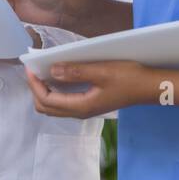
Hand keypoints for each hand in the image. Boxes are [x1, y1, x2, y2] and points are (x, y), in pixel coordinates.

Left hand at [23, 60, 153, 118]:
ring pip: (54, 107)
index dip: (35, 85)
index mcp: (81, 106)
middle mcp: (80, 112)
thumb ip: (76, 72)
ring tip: (43, 72)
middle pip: (47, 107)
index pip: (47, 100)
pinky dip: (55, 92)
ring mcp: (85, 110)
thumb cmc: (128, 78)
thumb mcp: (102, 71)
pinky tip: (58, 77)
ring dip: (45, 92)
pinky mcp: (89, 104)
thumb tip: (52, 71)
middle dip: (36, 90)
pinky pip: (64, 102)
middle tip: (34, 70)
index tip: (30, 68)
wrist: (149, 87)